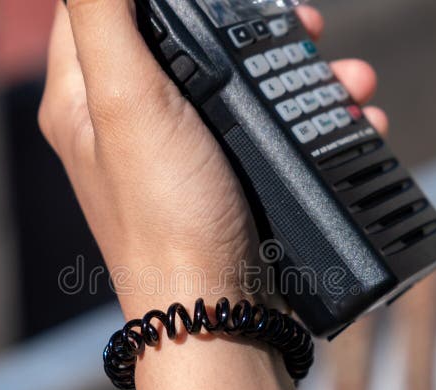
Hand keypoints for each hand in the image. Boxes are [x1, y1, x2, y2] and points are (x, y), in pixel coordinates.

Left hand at [39, 0, 387, 316]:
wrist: (216, 312)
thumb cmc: (165, 215)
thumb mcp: (126, 102)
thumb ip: (103, 17)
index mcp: (84, 97)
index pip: (98, 6)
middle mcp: (125, 121)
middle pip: (181, 36)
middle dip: (244, 18)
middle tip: (300, 19)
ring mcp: (178, 152)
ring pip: (234, 80)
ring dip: (292, 66)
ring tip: (346, 75)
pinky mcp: (223, 179)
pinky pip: (265, 127)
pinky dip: (307, 116)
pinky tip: (350, 116)